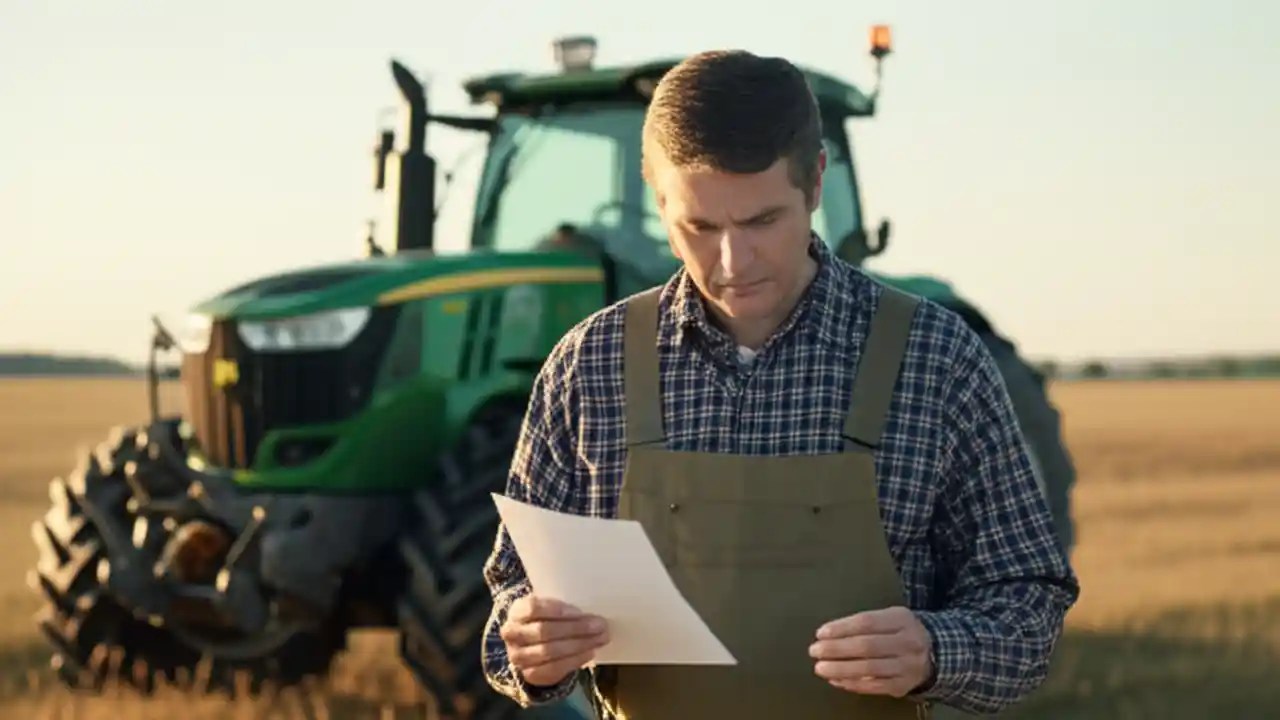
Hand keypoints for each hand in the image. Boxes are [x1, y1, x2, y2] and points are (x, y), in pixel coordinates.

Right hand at [500, 595, 609, 687]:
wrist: (529, 644)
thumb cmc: (545, 619)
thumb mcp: (548, 608)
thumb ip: (563, 608)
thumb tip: (591, 613)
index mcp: (517, 610)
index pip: (534, 608)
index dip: (558, 610)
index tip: (580, 611)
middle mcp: (512, 633)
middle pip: (544, 631)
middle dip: (575, 628)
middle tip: (599, 625)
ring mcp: (518, 656)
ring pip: (549, 651)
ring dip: (579, 645)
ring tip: (599, 639)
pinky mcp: (529, 674)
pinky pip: (553, 669)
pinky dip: (574, 660)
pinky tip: (589, 653)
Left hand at [808, 606, 933, 697]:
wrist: (936, 652)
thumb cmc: (901, 631)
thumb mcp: (890, 617)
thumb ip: (865, 623)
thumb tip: (829, 634)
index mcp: (901, 620)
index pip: (867, 622)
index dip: (841, 628)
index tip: (820, 633)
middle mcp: (907, 643)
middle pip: (866, 646)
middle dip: (836, 649)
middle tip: (815, 651)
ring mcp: (906, 666)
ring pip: (869, 669)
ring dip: (840, 669)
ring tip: (820, 667)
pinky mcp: (902, 685)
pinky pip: (873, 686)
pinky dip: (851, 683)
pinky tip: (836, 679)